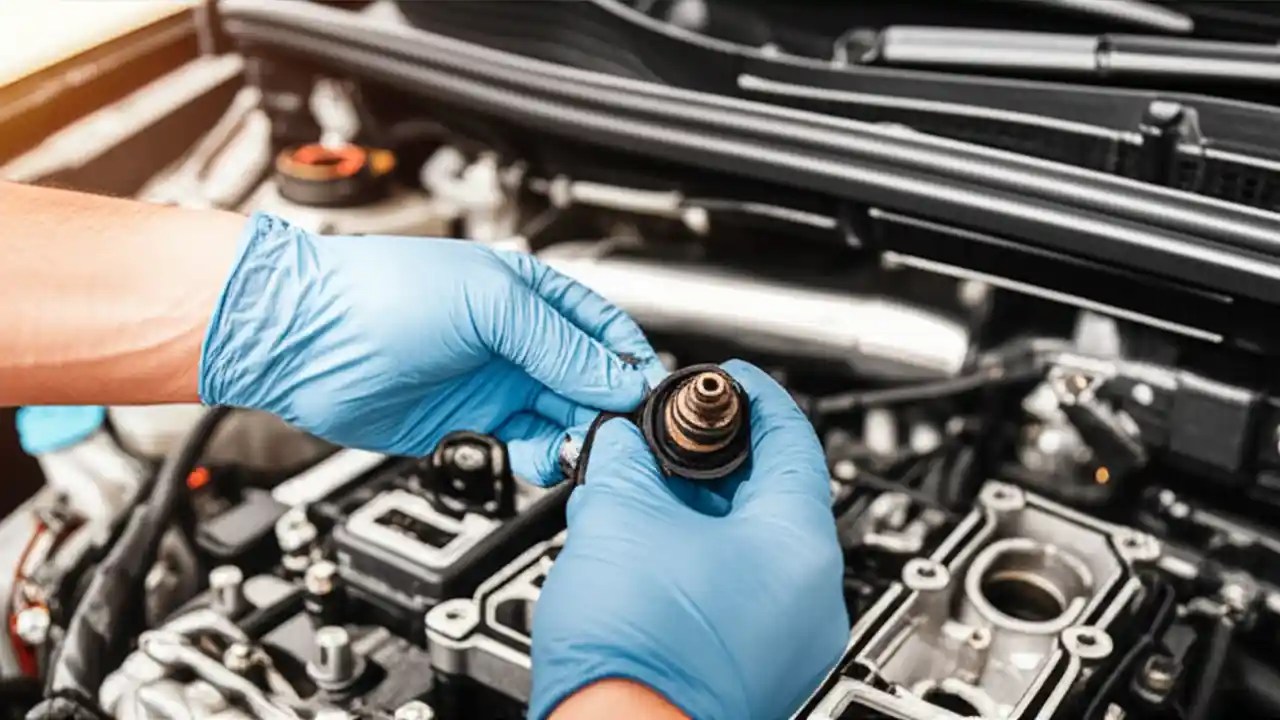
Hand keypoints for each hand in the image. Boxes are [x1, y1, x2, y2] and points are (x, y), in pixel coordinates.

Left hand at [199, 213, 657, 484]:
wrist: (302, 338)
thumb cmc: (379, 294)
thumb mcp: (489, 304)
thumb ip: (559, 345)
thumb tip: (616, 380)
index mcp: (530, 295)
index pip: (605, 331)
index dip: (631, 363)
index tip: (647, 397)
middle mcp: (518, 341)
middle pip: (590, 382)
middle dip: (608, 409)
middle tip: (615, 435)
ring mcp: (494, 384)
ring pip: (561, 421)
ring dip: (577, 438)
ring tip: (573, 448)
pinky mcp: (467, 425)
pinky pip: (524, 449)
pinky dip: (541, 459)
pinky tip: (539, 458)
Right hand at [530, 360, 848, 719]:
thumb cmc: (634, 651)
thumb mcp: (618, 517)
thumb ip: (625, 458)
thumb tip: (623, 440)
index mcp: (797, 545)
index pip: (794, 440)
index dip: (756, 397)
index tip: (729, 380)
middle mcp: (810, 595)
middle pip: (774, 495)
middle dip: (715, 460)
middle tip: (671, 438)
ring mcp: (787, 639)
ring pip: (753, 547)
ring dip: (702, 513)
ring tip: (648, 494)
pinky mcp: (755, 668)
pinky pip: (739, 593)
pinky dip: (701, 560)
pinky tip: (651, 551)